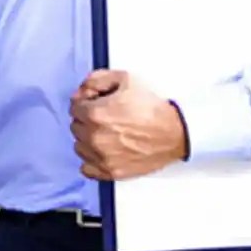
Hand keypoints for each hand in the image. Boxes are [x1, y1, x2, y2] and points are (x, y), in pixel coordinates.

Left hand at [69, 69, 187, 180]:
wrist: (175, 132)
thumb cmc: (152, 107)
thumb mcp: (124, 79)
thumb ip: (95, 80)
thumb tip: (80, 92)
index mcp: (95, 114)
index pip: (74, 108)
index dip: (87, 103)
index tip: (99, 104)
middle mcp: (94, 137)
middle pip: (76, 127)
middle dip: (87, 120)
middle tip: (106, 117)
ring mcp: (102, 157)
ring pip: (79, 147)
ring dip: (88, 140)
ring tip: (107, 134)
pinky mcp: (111, 172)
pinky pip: (87, 168)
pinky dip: (92, 160)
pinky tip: (104, 151)